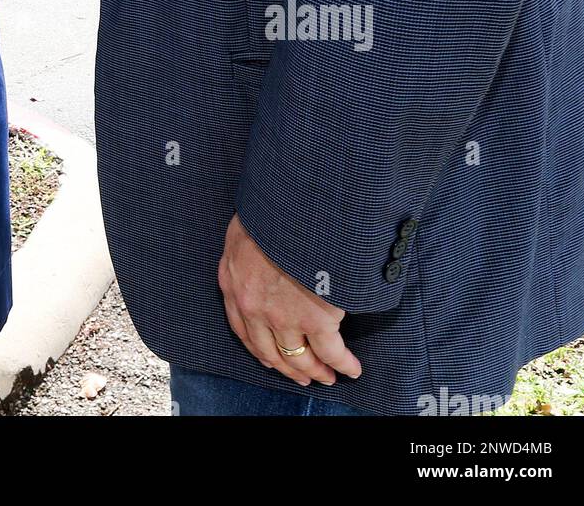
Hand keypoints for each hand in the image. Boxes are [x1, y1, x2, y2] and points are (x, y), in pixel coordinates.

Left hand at [217, 212, 361, 387]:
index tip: (271, 359)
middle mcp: (252, 306)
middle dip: (288, 367)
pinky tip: (351, 368)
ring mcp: (283, 316)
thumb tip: (255, 260)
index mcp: (232, 283)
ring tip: (328, 377)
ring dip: (316, 371)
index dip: (260, 349)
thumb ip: (245, 254)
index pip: (241, 329)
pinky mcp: (315, 318)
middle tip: (302, 376)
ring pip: (299, 357)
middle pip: (269, 351)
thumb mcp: (242, 231)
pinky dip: (343, 364)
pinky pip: (331, 352)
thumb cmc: (269, 211)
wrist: (291, 206)